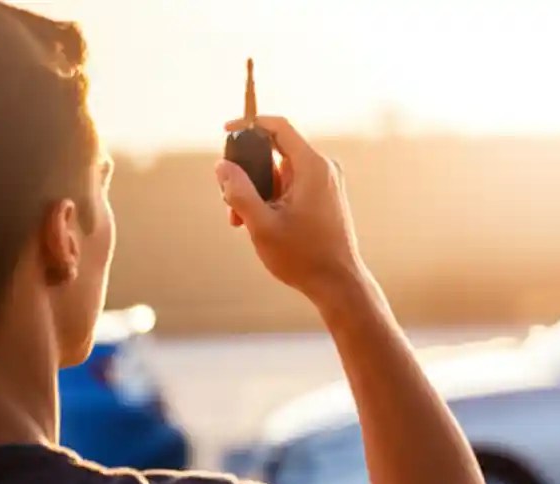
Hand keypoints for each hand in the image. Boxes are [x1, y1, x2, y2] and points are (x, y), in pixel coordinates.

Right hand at [216, 116, 362, 300]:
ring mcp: (325, 183)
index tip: (225, 129)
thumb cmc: (303, 256)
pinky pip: (290, 186)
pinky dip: (270, 198)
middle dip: (246, 172)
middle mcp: (323, 168)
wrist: (338, 283)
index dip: (249, 124)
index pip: (279, 127)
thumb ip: (239, 191)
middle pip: (275, 151)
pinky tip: (257, 223)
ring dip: (255, 191)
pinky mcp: (324, 196)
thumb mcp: (261, 224)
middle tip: (229, 200)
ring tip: (240, 220)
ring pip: (279, 172)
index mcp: (313, 167)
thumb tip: (222, 165)